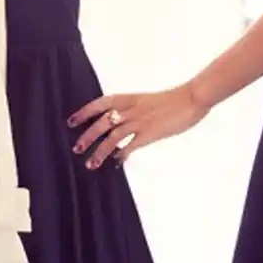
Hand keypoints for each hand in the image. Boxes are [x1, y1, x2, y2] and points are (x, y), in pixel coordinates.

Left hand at [67, 84, 210, 169]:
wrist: (191, 98)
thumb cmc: (173, 100)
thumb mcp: (147, 101)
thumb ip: (133, 110)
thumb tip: (121, 122)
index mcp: (129, 98)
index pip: (100, 104)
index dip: (84, 113)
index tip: (71, 122)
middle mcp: (130, 109)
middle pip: (102, 122)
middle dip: (87, 136)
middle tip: (76, 148)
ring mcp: (139, 121)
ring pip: (112, 137)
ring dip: (100, 151)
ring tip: (90, 164)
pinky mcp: (150, 133)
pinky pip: (130, 146)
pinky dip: (121, 156)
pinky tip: (117, 163)